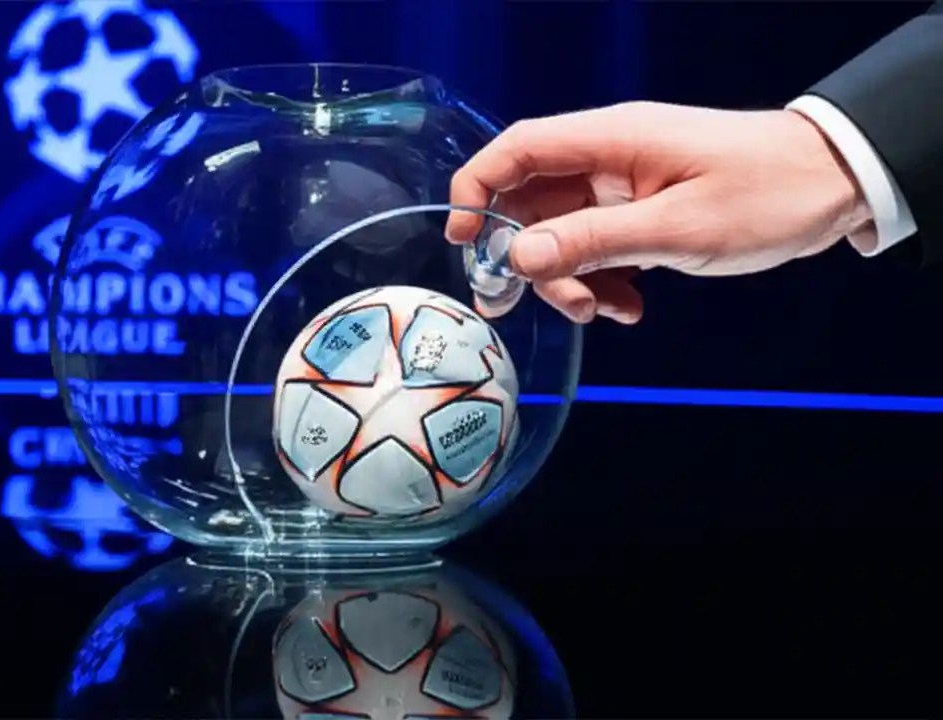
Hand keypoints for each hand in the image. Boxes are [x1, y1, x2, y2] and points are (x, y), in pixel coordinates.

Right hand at [445, 102, 872, 323]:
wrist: (836, 185)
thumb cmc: (767, 194)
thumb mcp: (677, 229)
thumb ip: (593, 242)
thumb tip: (517, 255)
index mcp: (611, 140)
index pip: (518, 150)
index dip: (477, 189)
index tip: (462, 241)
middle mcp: (609, 158)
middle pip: (533, 202)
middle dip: (522, 256)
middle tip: (512, 304)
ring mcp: (627, 185)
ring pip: (564, 232)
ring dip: (570, 278)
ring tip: (602, 311)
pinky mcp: (645, 210)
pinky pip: (600, 246)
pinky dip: (604, 279)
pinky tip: (629, 305)